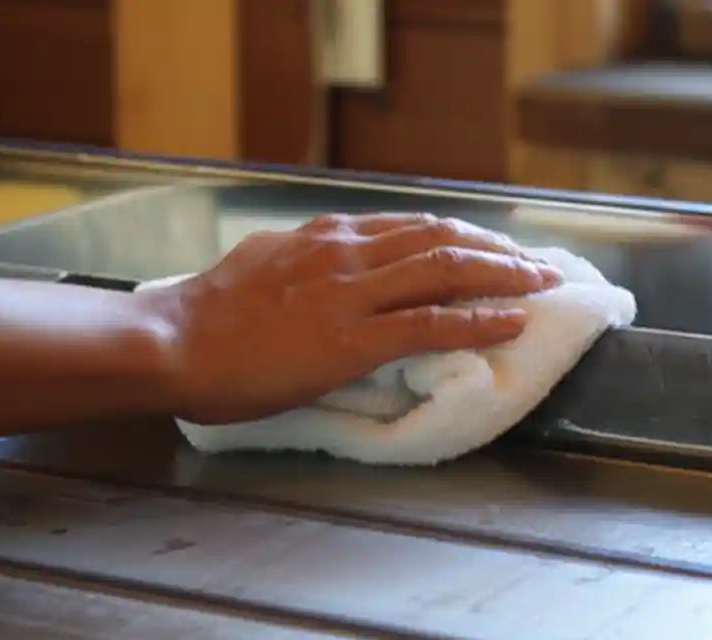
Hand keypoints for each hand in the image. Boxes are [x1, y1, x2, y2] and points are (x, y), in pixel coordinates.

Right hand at [138, 213, 561, 423]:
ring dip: (504, 276)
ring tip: (540, 284)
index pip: (413, 226)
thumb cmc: (206, 317)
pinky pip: (433, 323)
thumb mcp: (262, 266)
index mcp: (326, 238)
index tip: (495, 247)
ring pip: (447, 270)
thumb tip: (329, 266)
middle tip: (536, 264)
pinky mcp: (353, 338)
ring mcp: (353, 294)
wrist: (171, 342)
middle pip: (442, 239)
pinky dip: (480, 320)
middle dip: (498, 250)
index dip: (464, 237)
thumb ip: (306, 262)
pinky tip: (512, 322)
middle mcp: (346, 253)